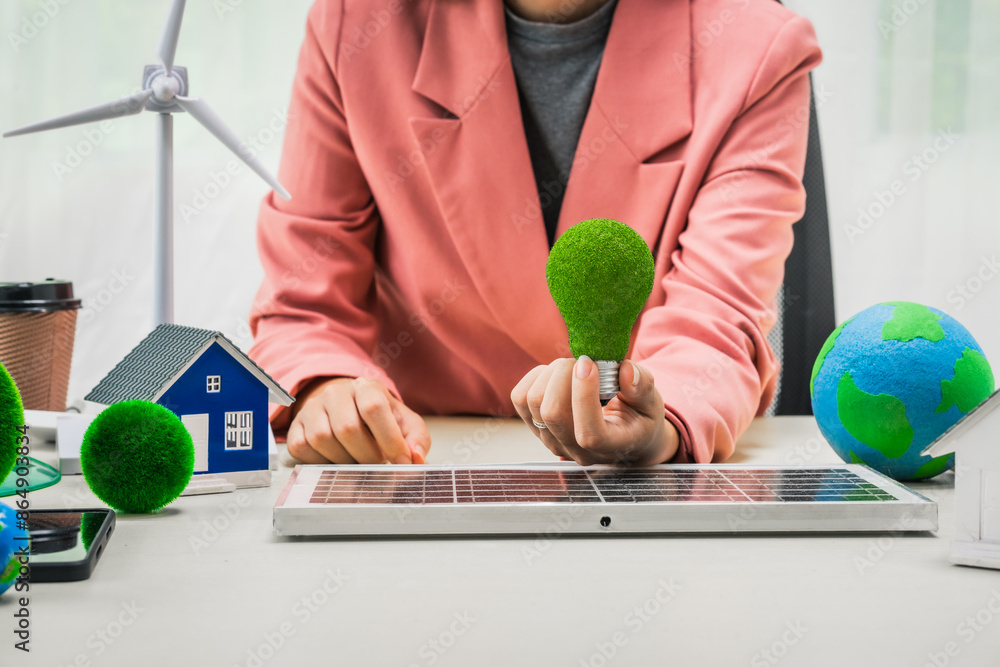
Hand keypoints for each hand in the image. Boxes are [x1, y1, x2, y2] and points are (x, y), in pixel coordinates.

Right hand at [286, 377, 430, 464]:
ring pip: (323, 440)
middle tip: (378, 466)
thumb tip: (416, 458)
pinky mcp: (296, 427)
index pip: (374, 408)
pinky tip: (337, 461)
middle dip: (367, 456)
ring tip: (358, 462)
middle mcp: (335, 393)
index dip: (390, 439)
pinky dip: (322, 463)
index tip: (401, 462)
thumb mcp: (403, 422)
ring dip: (345, 461)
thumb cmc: (378, 419)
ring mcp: (312, 409)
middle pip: (347, 429)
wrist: (344, 407)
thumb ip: (416, 439)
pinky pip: (303, 449)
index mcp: (366, 387)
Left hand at [510, 356, 678, 465]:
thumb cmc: (638, 415)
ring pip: (534, 402)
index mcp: (610, 447)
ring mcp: (551, 440)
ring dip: (552, 373)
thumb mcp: (652, 402)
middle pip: (553, 413)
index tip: (589, 364)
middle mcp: (575, 450)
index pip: (588, 433)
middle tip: (584, 360)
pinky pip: (520, 397)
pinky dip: (536, 376)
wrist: (621, 430)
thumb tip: (626, 372)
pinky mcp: (534, 426)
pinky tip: (557, 375)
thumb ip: (643, 387)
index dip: (584, 396)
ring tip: (573, 367)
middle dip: (564, 375)